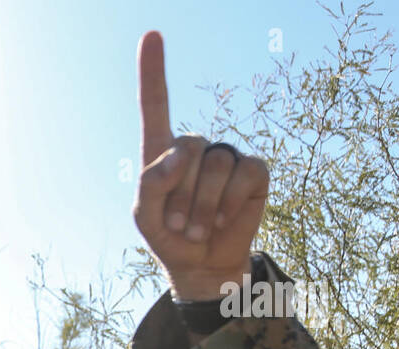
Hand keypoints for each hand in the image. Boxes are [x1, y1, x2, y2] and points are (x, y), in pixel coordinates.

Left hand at [133, 31, 267, 300]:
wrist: (201, 263)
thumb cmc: (169, 236)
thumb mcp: (145, 216)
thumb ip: (151, 183)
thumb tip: (180, 156)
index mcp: (163, 150)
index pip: (156, 104)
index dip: (154, 71)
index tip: (152, 35)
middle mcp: (196, 147)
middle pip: (187, 150)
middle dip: (180, 194)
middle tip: (177, 223)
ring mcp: (227, 156)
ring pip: (215, 165)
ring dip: (201, 205)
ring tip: (196, 227)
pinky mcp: (254, 171)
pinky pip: (243, 175)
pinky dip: (229, 203)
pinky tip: (221, 220)